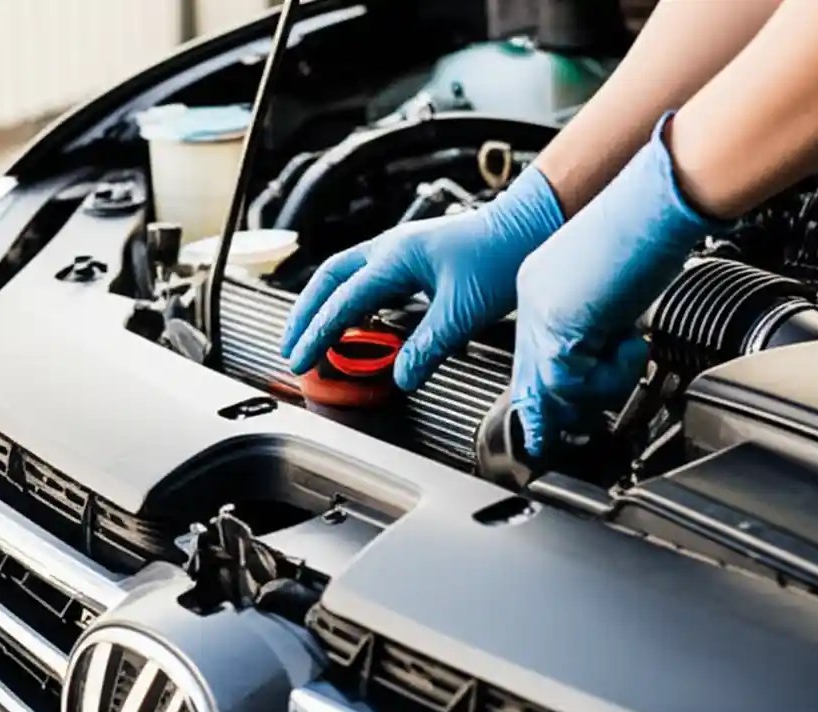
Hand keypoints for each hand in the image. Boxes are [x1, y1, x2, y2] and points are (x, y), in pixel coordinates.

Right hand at [281, 167, 563, 390]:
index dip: (317, 334)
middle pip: (328, 280)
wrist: (527, 228)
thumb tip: (399, 378)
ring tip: (312, 335)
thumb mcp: (462, 312)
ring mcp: (399, 250)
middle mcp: (389, 249)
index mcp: (394, 259)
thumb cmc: (499, 257)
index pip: (342, 302)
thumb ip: (427, 348)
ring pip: (344, 276)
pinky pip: (367, 279)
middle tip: (290, 346)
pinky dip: (350, 300)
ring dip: (325, 305)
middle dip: (304, 314)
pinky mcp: (412, 257)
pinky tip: (355, 321)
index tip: (300, 360)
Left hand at [512, 113, 722, 455]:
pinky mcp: (558, 321)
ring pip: (552, 389)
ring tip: (629, 353)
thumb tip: (602, 372)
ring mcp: (540, 309)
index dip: (554, 396)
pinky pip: (572, 381)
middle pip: (534, 380)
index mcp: (542, 287)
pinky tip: (632, 342)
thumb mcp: (618, 295)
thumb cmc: (652, 233)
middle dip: (562, 411)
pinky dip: (608, 376)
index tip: (567, 420)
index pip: (535, 357)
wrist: (658, 200)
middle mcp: (533, 298)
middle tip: (578, 426)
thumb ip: (601, 333)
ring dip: (599, 387)